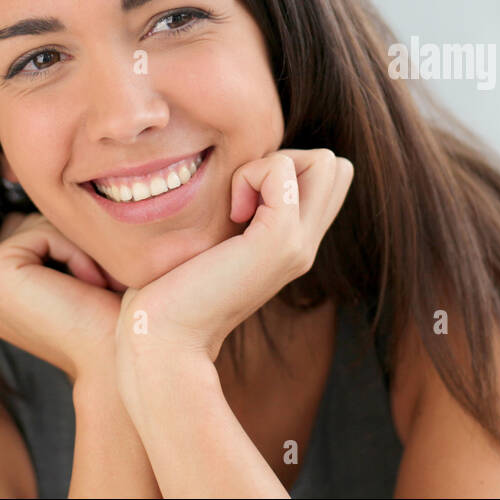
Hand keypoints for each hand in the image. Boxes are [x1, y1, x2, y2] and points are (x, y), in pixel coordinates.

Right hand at [0, 211, 120, 383]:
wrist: (117, 354)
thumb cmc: (105, 317)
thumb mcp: (68, 270)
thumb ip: (45, 239)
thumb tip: (39, 194)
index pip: (27, 230)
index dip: (68, 246)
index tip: (90, 283)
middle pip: (29, 222)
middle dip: (71, 244)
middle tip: (95, 283)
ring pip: (37, 224)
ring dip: (77, 249)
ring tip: (92, 285)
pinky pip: (42, 231)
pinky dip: (75, 253)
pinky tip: (86, 285)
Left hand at [115, 149, 352, 363]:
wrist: (164, 339)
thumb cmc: (168, 294)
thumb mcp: (214, 246)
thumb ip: (236, 218)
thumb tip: (234, 182)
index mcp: (293, 246)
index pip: (329, 179)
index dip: (289, 169)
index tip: (243, 199)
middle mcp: (307, 246)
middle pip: (335, 166)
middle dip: (288, 160)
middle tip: (244, 195)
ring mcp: (299, 245)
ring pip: (326, 161)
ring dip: (273, 164)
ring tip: (238, 204)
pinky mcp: (280, 241)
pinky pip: (282, 170)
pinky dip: (251, 175)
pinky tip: (230, 214)